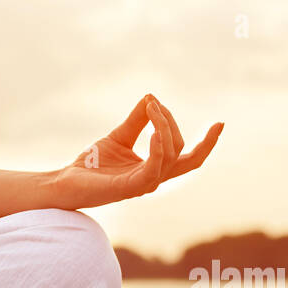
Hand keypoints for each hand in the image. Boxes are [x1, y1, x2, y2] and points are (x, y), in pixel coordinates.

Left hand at [55, 95, 222, 207]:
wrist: (67, 182)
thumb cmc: (93, 164)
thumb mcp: (119, 136)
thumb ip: (137, 120)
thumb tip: (151, 98)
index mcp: (155, 169)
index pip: (190, 158)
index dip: (208, 143)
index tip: (220, 123)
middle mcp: (154, 178)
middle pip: (181, 151)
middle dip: (171, 122)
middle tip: (153, 104)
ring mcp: (143, 185)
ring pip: (170, 155)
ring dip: (163, 127)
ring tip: (151, 108)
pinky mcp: (129, 188)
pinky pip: (153, 168)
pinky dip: (158, 148)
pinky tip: (154, 131)